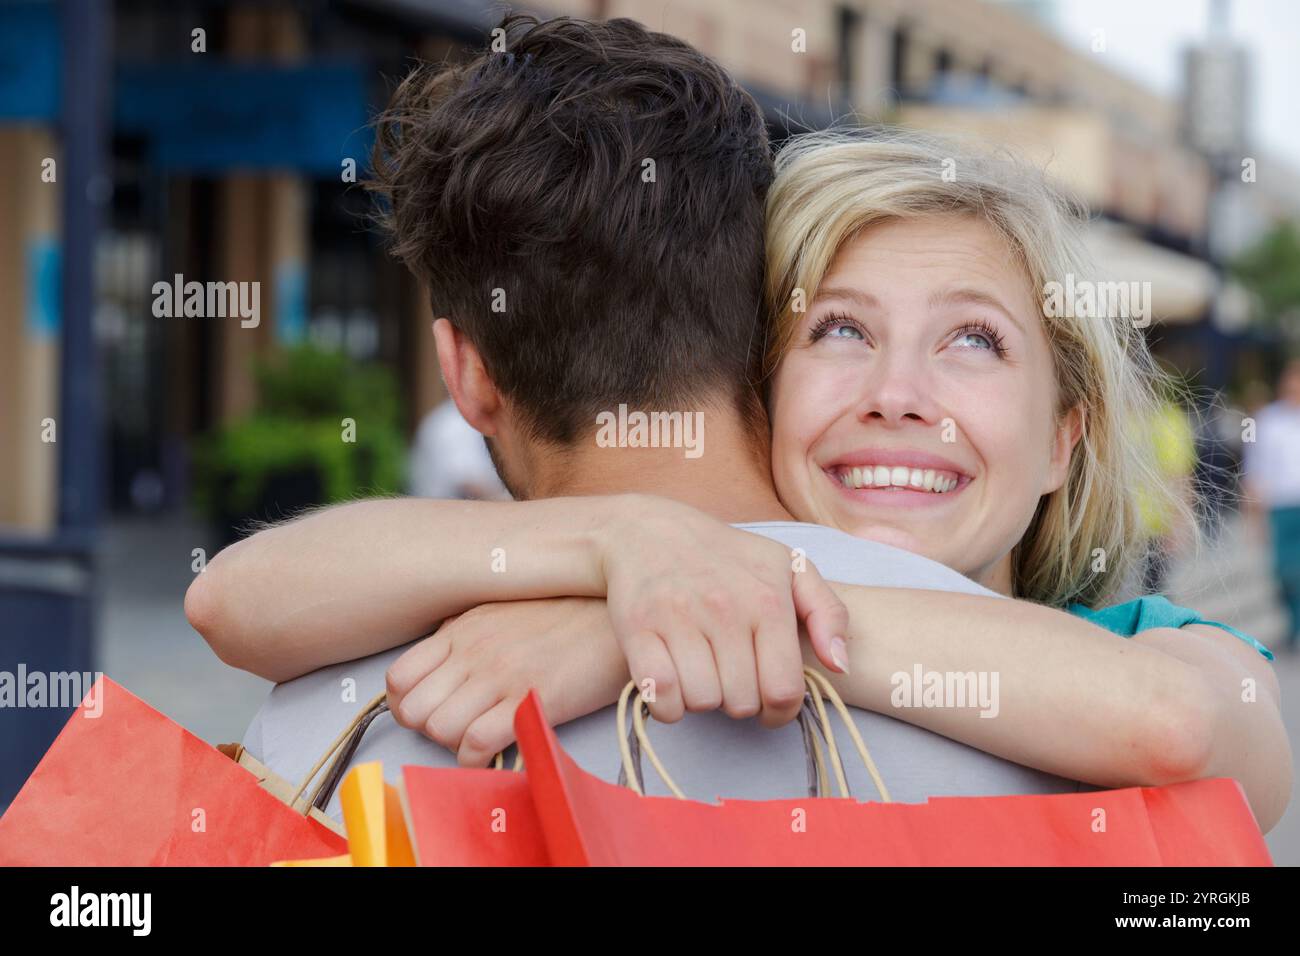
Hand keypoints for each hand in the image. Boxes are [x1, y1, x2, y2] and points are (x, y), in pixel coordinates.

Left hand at [386, 597, 627, 765]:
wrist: (617, 616)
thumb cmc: (566, 615)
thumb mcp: (504, 611)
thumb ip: (468, 635)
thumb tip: (442, 663)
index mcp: (462, 630)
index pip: (399, 678)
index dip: (406, 705)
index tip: (430, 712)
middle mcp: (472, 652)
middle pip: (413, 710)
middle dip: (429, 729)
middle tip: (457, 729)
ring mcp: (499, 675)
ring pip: (439, 729)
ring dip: (455, 744)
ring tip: (481, 738)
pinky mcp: (529, 700)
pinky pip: (476, 743)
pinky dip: (478, 758)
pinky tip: (496, 751)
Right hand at [599, 495, 849, 727]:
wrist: (650, 531)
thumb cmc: (727, 557)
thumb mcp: (789, 568)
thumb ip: (829, 613)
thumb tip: (839, 665)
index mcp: (767, 601)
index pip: (783, 691)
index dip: (779, 712)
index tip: (767, 705)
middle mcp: (725, 608)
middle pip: (742, 703)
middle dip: (738, 700)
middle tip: (728, 674)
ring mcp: (678, 618)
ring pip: (702, 702)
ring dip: (702, 699)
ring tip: (700, 671)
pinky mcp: (637, 628)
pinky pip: (661, 696)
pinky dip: (666, 703)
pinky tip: (672, 680)